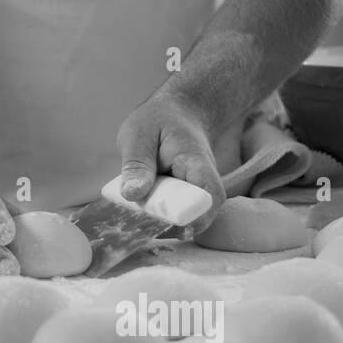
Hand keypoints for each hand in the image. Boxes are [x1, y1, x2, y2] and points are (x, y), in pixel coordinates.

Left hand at [116, 91, 225, 230]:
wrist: (176, 113)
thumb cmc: (158, 119)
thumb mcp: (139, 134)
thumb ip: (137, 163)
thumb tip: (132, 194)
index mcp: (196, 163)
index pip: (209, 195)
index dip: (197, 217)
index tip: (174, 229)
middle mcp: (201, 181)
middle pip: (197, 213)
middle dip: (170, 226)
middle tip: (141, 227)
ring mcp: (192, 191)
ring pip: (183, 216)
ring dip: (160, 223)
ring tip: (135, 222)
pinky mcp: (180, 197)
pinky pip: (171, 212)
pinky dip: (155, 216)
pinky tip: (136, 216)